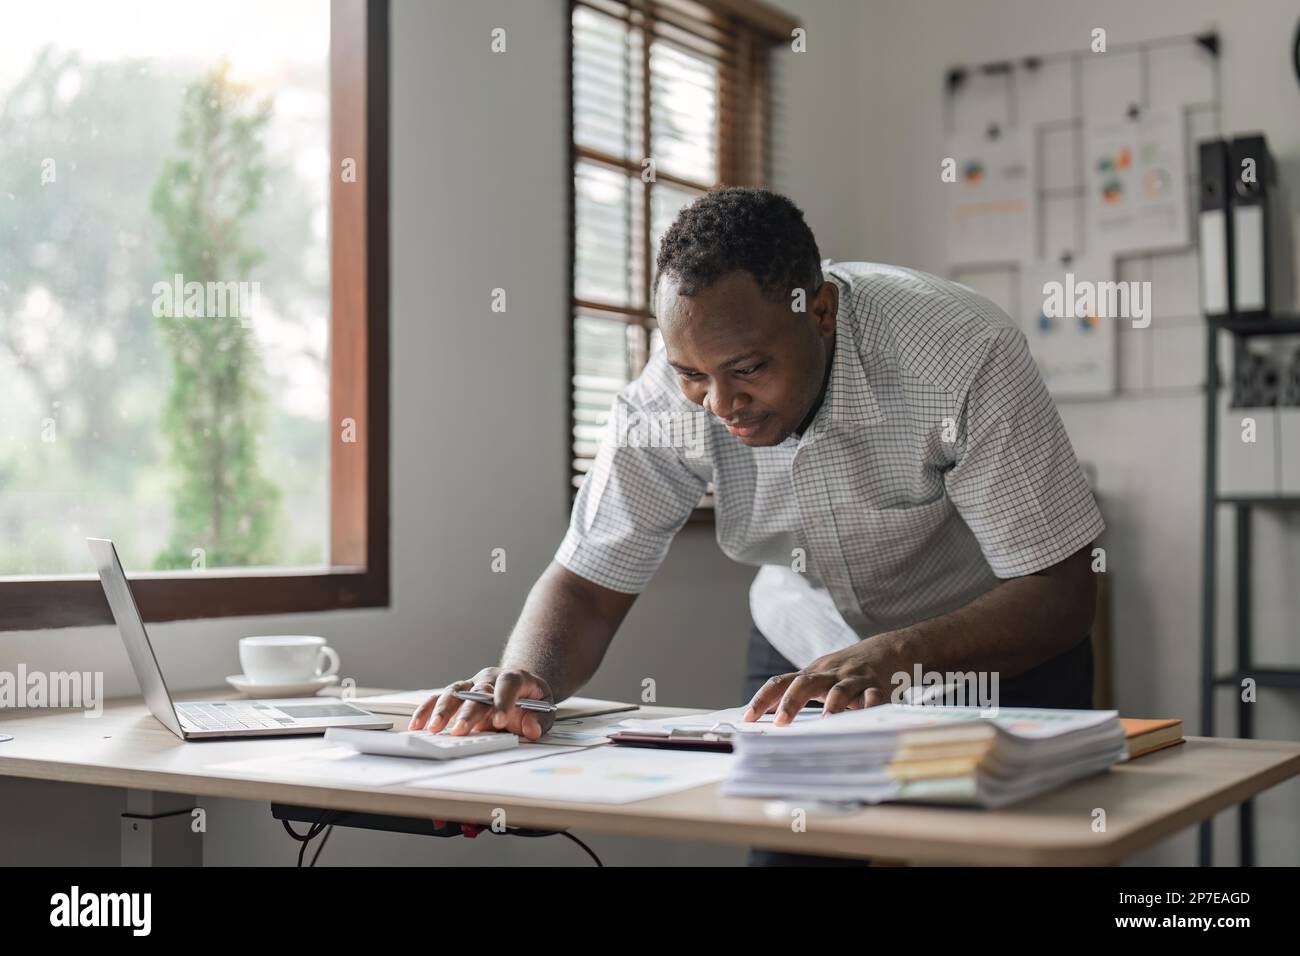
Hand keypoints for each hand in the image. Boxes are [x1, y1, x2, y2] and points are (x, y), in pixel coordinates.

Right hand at [408, 666, 556, 740]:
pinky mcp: (458, 694)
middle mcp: (489, 678)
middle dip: (469, 711)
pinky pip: (439, 698)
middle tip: (462, 731)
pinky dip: (427, 710)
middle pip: (477, 690)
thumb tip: (531, 729)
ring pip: (455, 691)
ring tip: (434, 729)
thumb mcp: (545, 708)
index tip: (500, 722)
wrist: (519, 686)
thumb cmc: (531, 700)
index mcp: (514, 678)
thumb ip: (539, 720)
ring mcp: (472, 685)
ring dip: (443, 710)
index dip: (503, 701)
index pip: (508, 684)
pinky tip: (418, 724)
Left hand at [741, 639, 900, 724]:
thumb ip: (798, 695)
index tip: (748, 719)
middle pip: (805, 683)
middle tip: (781, 723)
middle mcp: (829, 674)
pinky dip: (870, 707)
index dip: (762, 699)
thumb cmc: (845, 672)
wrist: (887, 650)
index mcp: (812, 674)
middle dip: (791, 702)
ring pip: (840, 690)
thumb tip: (768, 718)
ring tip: (825, 722)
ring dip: (832, 705)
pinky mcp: (877, 687)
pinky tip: (866, 719)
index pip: (780, 682)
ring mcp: (853, 679)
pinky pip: (874, 697)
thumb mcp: (820, 677)